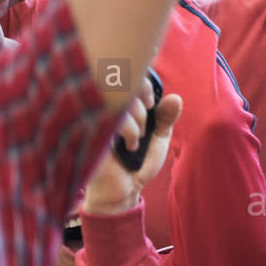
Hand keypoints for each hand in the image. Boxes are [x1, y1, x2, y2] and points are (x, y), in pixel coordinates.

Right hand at [82, 81, 183, 216]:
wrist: (123, 190)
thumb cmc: (138, 162)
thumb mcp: (157, 139)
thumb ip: (166, 118)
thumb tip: (175, 98)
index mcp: (119, 104)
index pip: (126, 75)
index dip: (144, 85)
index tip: (151, 105)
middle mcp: (104, 107)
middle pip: (122, 83)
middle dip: (142, 101)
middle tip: (146, 119)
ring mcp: (94, 118)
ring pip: (118, 99)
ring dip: (136, 119)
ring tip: (136, 139)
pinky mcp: (89, 132)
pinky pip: (110, 117)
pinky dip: (127, 129)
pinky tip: (129, 146)